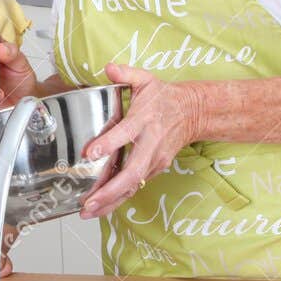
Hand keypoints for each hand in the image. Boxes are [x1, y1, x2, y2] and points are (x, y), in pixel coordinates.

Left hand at [78, 63, 204, 219]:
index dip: (110, 143)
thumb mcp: (146, 80)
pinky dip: (118, 199)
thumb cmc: (164, 97)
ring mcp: (154, 160)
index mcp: (145, 119)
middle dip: (109, 191)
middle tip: (87, 202)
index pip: (127, 133)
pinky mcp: (154, 169)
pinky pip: (134, 187)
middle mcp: (150, 144)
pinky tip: (100, 208)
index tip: (90, 153)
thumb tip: (109, 68)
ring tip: (87, 212)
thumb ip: (126, 74)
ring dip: (110, 202)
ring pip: (132, 186)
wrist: (193, 113)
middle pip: (132, 172)